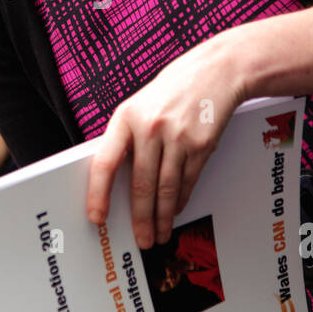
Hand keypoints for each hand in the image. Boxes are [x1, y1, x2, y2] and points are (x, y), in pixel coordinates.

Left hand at [87, 32, 246, 248]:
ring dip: (162, 217)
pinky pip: (187, 182)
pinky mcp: (201, 145)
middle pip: (141, 185)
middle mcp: (150, 128)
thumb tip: (113, 180)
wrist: (216, 71)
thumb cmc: (173, 90)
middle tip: (141, 239)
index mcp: (126, 117)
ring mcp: (177, 137)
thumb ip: (127, 137)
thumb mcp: (140, 105)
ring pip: (166, 189)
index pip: (105, 162)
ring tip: (159, 234)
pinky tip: (175, 211)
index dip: (99, 193)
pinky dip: (180, 201)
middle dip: (140, 218)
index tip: (96, 217)